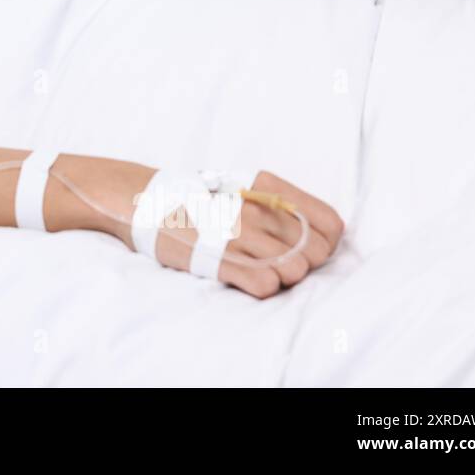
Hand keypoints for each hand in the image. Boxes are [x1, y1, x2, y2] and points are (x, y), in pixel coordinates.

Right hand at [136, 169, 345, 298]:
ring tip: (262, 270)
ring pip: (294, 271)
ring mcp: (237, 234)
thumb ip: (279, 203)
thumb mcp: (242, 187)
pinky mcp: (218, 259)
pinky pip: (265, 286)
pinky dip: (263, 288)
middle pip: (316, 252)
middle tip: (281, 261)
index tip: (310, 247)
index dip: (326, 242)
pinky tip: (248, 278)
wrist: (144, 201)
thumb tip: (319, 232)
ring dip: (284, 278)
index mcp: (267, 187)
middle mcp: (257, 209)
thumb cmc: (199, 198)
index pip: (330, 222)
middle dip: (305, 263)